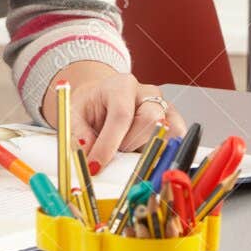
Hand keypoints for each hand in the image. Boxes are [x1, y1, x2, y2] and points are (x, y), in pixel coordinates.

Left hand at [42, 61, 185, 169]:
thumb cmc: (90, 106)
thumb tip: (90, 157)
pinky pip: (176, 142)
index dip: (109, 144)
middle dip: (129, 146)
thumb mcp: (73, 115)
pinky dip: (160, 154)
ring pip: (167, 134)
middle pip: (150, 122)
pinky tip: (140, 154)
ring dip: (146, 151)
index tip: (96, 165)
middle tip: (113, 154)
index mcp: (121, 85)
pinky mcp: (174, 122)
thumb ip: (78, 134)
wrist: (102, 99)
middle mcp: (148, 93)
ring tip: (127, 151)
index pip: (121, 115)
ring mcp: (165, 107)